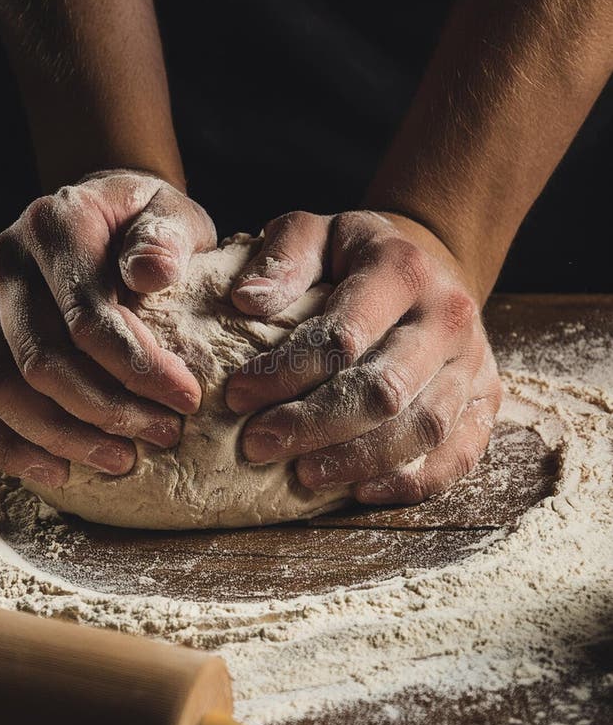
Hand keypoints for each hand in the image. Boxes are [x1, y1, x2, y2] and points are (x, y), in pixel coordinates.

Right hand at [0, 170, 216, 487]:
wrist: (102, 208)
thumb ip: (164, 238)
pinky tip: (59, 470)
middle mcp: (7, 265)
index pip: (87, 317)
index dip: (138, 368)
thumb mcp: (169, 212)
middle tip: (163, 435)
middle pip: (41, 361)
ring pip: (3, 390)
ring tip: (122, 461)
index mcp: (53, 227)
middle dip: (106, 411)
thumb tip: (149, 274)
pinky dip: (13, 445)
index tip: (188, 399)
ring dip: (62, 437)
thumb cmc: (144, 218)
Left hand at [225, 211, 501, 504]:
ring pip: (422, 428)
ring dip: (358, 460)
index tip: (237, 396)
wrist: (429, 265)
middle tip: (258, 445)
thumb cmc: (356, 256)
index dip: (286, 373)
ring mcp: (475, 362)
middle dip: (315, 425)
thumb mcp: (317, 232)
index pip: (343, 336)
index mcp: (403, 270)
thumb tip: (246, 301)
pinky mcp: (487, 399)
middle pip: (384, 390)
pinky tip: (361, 492)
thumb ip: (284, 256)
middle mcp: (448, 316)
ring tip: (302, 474)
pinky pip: (459, 454)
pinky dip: (413, 482)